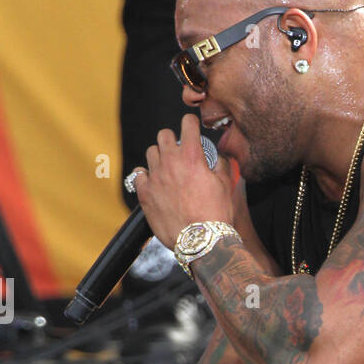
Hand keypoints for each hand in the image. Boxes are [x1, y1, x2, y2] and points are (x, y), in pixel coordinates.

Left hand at [132, 113, 235, 248]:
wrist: (200, 241)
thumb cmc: (215, 215)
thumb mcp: (225, 186)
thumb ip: (220, 165)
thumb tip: (218, 158)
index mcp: (192, 156)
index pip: (187, 124)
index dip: (191, 123)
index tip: (192, 127)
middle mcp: (170, 162)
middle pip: (164, 135)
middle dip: (172, 138)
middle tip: (179, 150)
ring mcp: (155, 177)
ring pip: (151, 152)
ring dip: (159, 156)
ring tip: (167, 167)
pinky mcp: (145, 194)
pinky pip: (139, 174)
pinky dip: (146, 175)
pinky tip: (154, 182)